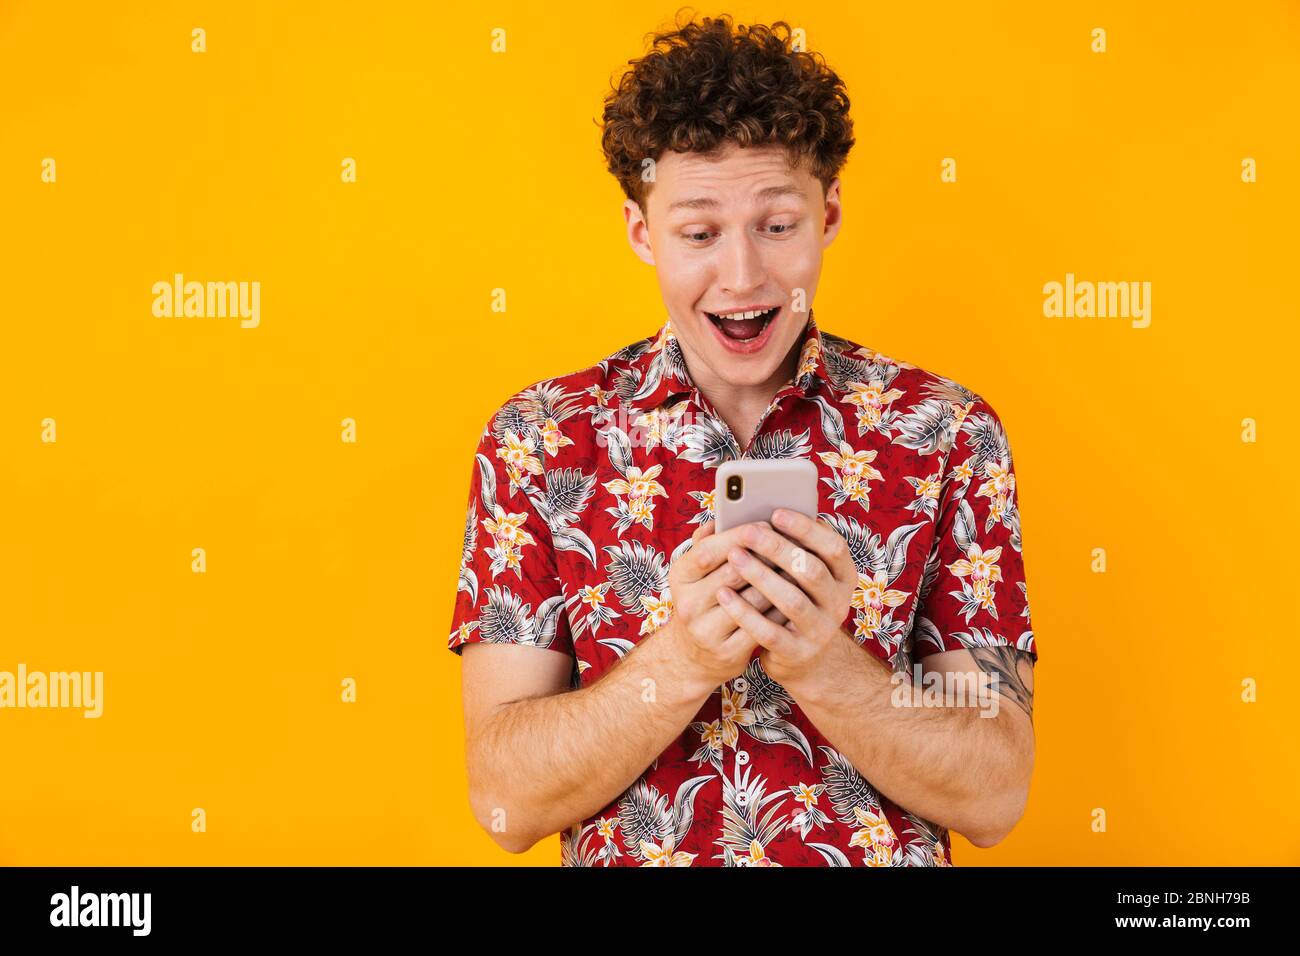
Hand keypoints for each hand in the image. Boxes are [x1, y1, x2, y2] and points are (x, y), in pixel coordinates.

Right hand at [658, 520, 785, 688]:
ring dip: (782, 580)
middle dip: (767, 555)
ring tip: (803, 563)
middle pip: (734, 572)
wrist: (696, 654)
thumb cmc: (705, 598)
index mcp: (680, 576)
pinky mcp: (728, 652)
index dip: (739, 535)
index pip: (708, 549)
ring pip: (755, 598)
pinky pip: (764, 625)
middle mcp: (689, 603)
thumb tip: (727, 514)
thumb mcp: (698, 571)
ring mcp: (707, 630)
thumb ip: (711, 541)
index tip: (767, 523)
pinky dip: (783, 607)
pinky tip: (799, 595)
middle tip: (794, 540)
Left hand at [715, 508, 857, 686]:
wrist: (801, 656)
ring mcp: (820, 631)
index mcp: (844, 577)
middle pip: (812, 571)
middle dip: (778, 548)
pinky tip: (724, 594)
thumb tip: (760, 512)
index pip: (834, 547)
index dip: (806, 529)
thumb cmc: (795, 598)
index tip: (776, 513)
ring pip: (792, 601)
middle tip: (747, 531)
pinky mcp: (798, 653)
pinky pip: (769, 631)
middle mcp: (838, 603)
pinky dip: (745, 612)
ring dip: (761, 576)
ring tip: (734, 556)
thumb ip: (792, 547)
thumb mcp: (802, 575)